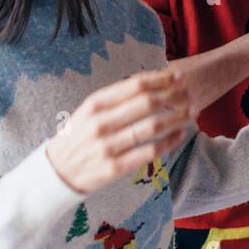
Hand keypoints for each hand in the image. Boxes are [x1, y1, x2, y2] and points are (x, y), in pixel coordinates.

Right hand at [46, 69, 194, 193]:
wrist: (57, 171)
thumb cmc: (80, 136)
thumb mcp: (89, 111)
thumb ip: (116, 98)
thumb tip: (152, 82)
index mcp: (95, 104)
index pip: (135, 86)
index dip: (161, 79)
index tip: (179, 77)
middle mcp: (101, 123)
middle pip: (147, 104)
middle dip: (174, 96)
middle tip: (190, 94)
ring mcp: (108, 146)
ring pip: (152, 127)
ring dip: (177, 118)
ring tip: (191, 113)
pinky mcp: (115, 167)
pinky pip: (150, 151)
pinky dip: (170, 141)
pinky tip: (181, 134)